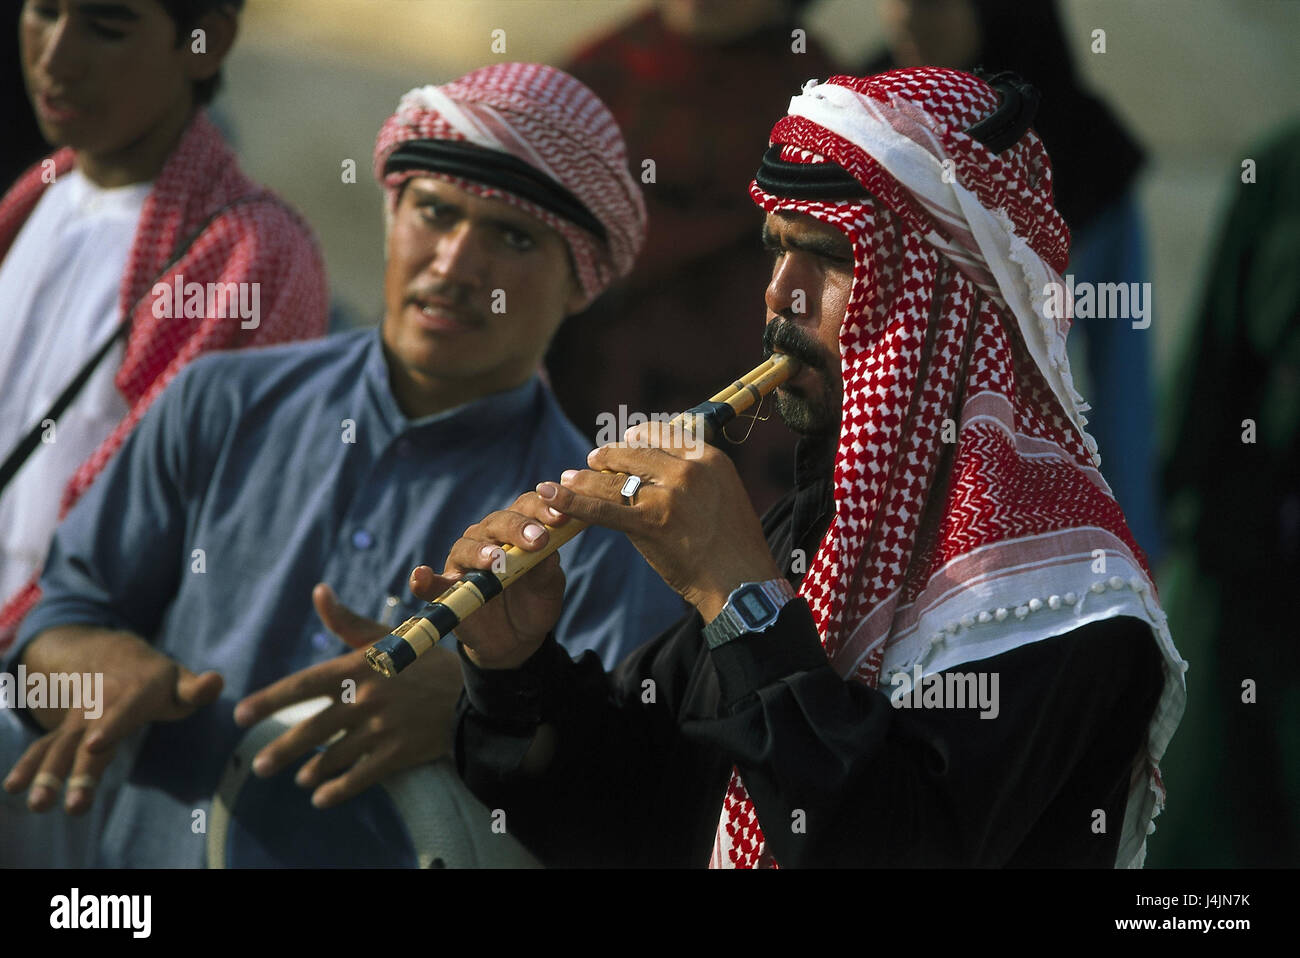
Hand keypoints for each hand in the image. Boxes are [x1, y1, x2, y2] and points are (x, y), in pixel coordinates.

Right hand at [3, 628, 222, 814]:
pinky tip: (14, 789)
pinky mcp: (65, 731)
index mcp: (133, 693)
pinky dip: (28, 766)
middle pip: (86, 740)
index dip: (110, 726)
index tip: (95, 744)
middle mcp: (99, 706)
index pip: (122, 712)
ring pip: (60, 747)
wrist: (111, 655)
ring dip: (47, 775)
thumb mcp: (178, 679)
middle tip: (75, 803)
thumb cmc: (157, 679)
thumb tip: (216, 682)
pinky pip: (43, 747)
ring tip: (38, 805)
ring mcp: (78, 719)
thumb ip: (197, 689)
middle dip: (79, 771)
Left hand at [232, 583, 461, 808]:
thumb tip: (318, 592)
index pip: (305, 685)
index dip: (270, 700)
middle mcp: (368, 698)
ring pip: (335, 755)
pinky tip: (321, 797)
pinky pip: (361, 776)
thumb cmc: (425, 660)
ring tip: (298, 779)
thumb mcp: (389, 636)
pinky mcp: (400, 752)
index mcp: (361, 667)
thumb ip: (347, 621)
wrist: (472, 691)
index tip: (241, 715)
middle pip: (314, 729)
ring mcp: (384, 727)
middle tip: (260, 767)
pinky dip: (339, 790)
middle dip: (283, 750)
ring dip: (312, 771)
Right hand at [408, 491, 568, 670]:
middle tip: (537, 540)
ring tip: (494, 559)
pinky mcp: (446, 591)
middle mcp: (486, 538)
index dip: (542, 509)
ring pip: (466, 547)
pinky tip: (420, 576)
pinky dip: (424, 580)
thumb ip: (547, 569)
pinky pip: (431, 585)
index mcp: (516, 530)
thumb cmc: (534, 602)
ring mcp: (463, 563)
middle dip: (517, 528)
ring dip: (480, 551)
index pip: (526, 508)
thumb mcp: (548, 587)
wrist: (517, 639)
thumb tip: (549, 550)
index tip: (560, 518)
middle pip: (497, 523)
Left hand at [538, 421, 779, 621]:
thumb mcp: (723, 494)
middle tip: (592, 460)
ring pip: (615, 478)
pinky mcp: (650, 523)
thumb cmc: (731, 543)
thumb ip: (694, 475)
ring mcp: (668, 496)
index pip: (662, 434)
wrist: (740, 582)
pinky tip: (552, 494)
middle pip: (634, 453)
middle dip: (608, 456)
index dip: (638, 437)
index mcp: (708, 458)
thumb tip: (658, 464)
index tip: (625, 442)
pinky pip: (603, 508)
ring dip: (586, 477)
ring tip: (567, 478)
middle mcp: (688, 471)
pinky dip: (573, 501)